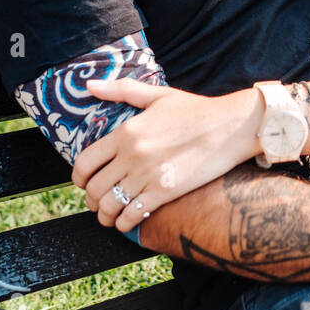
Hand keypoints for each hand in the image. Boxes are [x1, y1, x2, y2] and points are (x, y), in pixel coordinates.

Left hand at [72, 80, 260, 233]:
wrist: (231, 126)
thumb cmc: (197, 110)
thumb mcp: (159, 95)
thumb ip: (122, 90)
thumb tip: (89, 85)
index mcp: (126, 132)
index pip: (84, 163)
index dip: (78, 179)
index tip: (84, 184)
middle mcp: (132, 155)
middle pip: (94, 189)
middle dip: (91, 201)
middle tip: (98, 204)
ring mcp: (147, 175)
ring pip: (109, 205)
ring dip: (105, 216)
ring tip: (110, 217)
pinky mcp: (165, 192)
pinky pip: (132, 215)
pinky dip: (125, 223)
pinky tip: (128, 222)